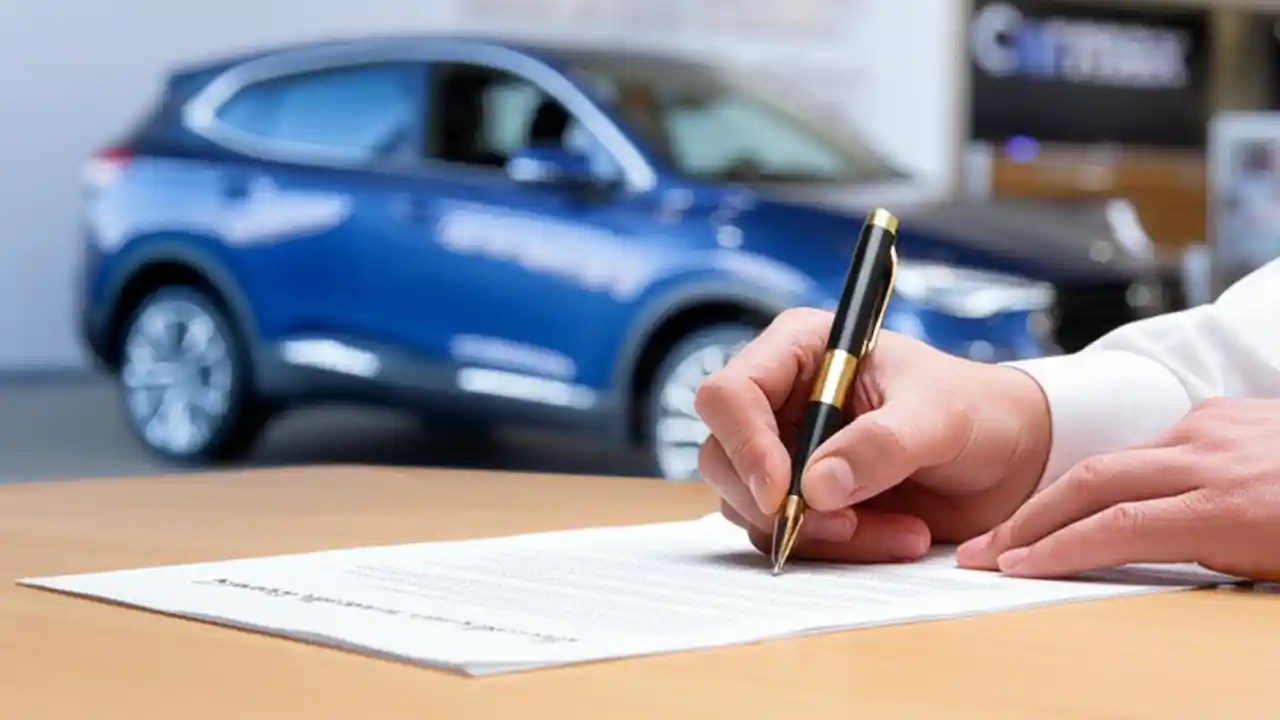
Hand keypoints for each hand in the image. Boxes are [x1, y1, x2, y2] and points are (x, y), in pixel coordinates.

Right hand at [694, 308, 1052, 563]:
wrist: (1010, 460)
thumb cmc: (977, 411)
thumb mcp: (939, 417)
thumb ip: (882, 444)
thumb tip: (816, 486)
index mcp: (799, 351)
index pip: (729, 393)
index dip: (743, 444)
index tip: (783, 493)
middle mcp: (780, 401)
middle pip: (722, 457)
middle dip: (777, 503)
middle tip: (844, 524)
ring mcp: (786, 454)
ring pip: (752, 507)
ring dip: (819, 534)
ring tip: (900, 530)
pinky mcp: (804, 502)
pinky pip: (788, 538)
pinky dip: (839, 550)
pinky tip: (898, 535)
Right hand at [957, 398, 1279, 580]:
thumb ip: (1220, 561)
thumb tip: (1149, 566)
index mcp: (1235, 506)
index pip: (1117, 528)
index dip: (1056, 550)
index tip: (1013, 570)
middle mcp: (1212, 458)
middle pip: (1093, 483)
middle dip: (1029, 520)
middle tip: (981, 551)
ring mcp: (1213, 428)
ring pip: (1113, 461)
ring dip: (1059, 498)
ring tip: (1019, 530)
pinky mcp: (1218, 414)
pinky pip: (1149, 446)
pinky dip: (1114, 476)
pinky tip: (1096, 498)